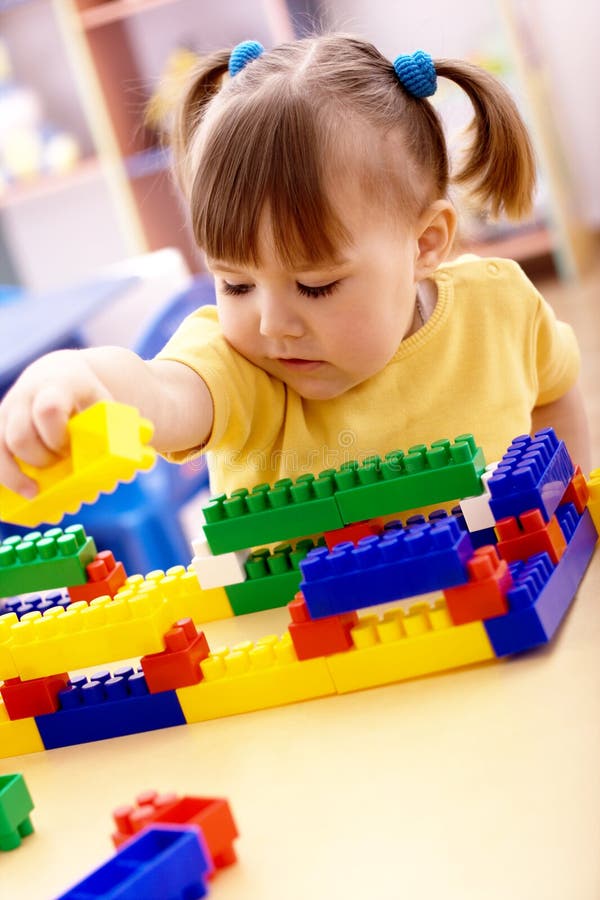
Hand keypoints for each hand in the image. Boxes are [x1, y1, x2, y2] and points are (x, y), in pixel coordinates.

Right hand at [0, 350, 110, 497]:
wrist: (60, 374)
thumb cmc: (88, 398)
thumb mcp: (103, 405)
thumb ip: (115, 431)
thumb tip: (131, 469)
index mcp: (57, 386)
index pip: (48, 409)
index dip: (56, 436)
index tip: (68, 449)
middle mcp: (25, 397)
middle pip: (19, 436)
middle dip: (39, 460)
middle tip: (58, 466)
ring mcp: (7, 412)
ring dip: (13, 476)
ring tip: (33, 495)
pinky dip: (2, 476)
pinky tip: (18, 494)